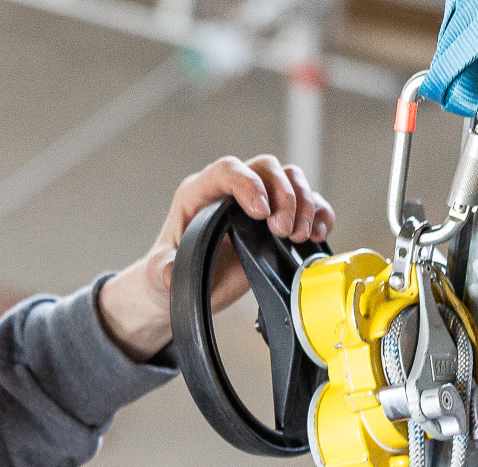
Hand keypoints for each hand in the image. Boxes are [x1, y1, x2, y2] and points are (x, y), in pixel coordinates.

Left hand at [96, 154, 334, 361]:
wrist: (181, 287)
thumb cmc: (169, 272)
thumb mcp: (158, 274)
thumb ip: (161, 271)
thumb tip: (168, 272)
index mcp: (199, 193)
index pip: (227, 170)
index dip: (247, 184)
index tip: (261, 212)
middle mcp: (231, 191)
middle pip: (267, 168)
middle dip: (282, 195)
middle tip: (282, 230)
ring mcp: (256, 203)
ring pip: (290, 179)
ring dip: (303, 203)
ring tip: (300, 236)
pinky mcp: (276, 221)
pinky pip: (307, 203)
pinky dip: (319, 213)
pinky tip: (318, 234)